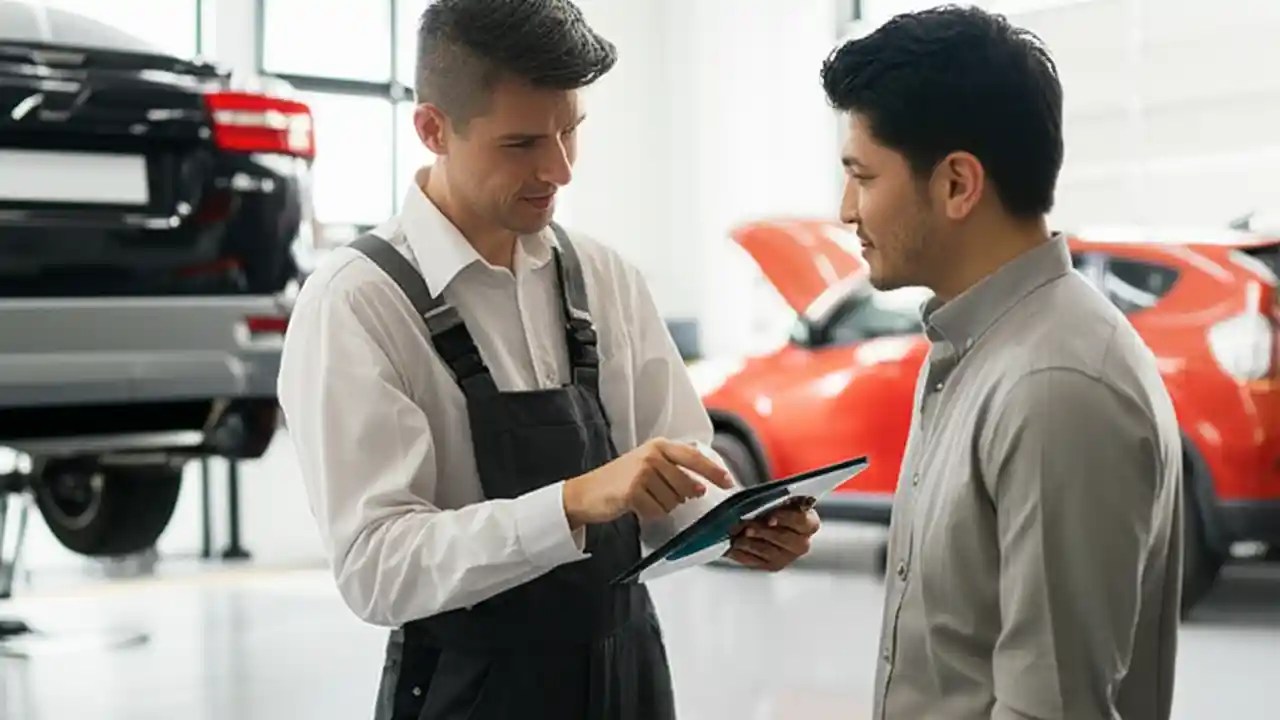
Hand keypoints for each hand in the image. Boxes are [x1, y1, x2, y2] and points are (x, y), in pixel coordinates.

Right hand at [563, 439, 733, 527]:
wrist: (587, 492)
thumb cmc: (619, 481)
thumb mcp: (648, 465)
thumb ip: (674, 469)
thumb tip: (703, 485)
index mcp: (659, 446)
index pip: (694, 457)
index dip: (714, 471)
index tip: (728, 482)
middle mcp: (652, 455)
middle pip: (687, 485)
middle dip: (681, 496)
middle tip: (660, 495)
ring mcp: (642, 472)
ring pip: (674, 501)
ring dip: (662, 505)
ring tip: (644, 498)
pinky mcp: (633, 491)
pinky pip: (657, 511)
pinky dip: (650, 514)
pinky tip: (636, 506)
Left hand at [727, 500, 820, 571]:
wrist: (756, 515)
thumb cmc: (766, 503)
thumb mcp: (769, 494)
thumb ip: (766, 496)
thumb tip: (747, 497)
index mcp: (808, 521)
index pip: (804, 521)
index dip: (787, 519)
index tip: (770, 517)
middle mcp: (802, 542)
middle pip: (788, 540)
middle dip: (765, 532)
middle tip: (747, 526)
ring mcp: (787, 556)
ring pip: (770, 552)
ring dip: (751, 543)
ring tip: (736, 535)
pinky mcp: (771, 565)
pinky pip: (756, 562)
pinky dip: (741, 553)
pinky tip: (731, 546)